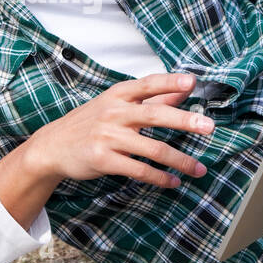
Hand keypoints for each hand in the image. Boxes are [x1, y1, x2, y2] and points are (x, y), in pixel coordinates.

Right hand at [26, 72, 215, 188]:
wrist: (53, 147)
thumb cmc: (90, 123)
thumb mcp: (116, 104)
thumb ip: (153, 97)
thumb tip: (186, 87)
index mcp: (118, 95)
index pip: (148, 84)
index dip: (170, 82)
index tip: (191, 82)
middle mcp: (114, 113)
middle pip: (155, 115)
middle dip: (185, 121)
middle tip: (209, 127)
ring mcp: (108, 137)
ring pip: (152, 149)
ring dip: (180, 160)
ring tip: (199, 169)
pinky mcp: (104, 160)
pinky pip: (139, 170)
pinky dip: (160, 178)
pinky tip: (173, 181)